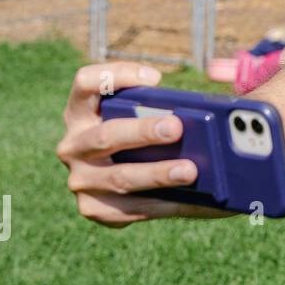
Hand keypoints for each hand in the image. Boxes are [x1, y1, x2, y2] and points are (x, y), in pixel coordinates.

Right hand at [56, 62, 234, 227]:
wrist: (126, 186)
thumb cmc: (142, 140)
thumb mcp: (144, 119)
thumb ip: (162, 110)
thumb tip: (211, 114)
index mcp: (81, 112)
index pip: (86, 82)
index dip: (117, 75)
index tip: (155, 77)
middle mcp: (73, 145)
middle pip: (106, 135)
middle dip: (143, 131)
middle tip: (176, 128)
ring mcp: (80, 179)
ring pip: (120, 177)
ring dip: (157, 174)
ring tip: (190, 170)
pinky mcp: (93, 208)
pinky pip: (130, 208)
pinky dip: (163, 203)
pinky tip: (189, 199)